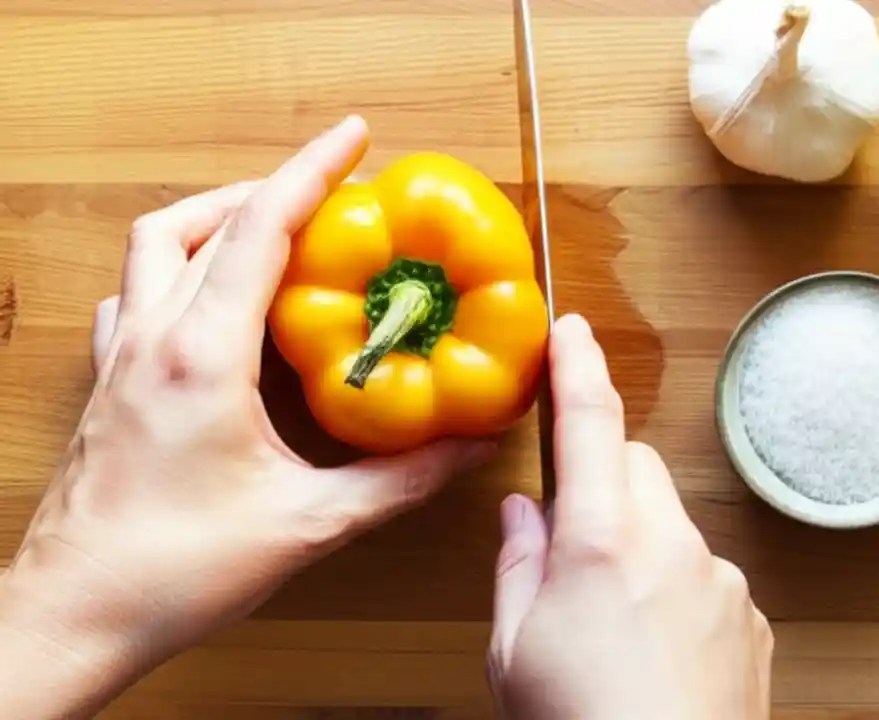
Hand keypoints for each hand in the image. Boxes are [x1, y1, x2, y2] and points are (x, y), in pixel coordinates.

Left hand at [0, 116, 491, 717]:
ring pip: (154, 249)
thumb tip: (468, 447)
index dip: (313, 170)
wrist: (74, 614)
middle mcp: (153, 339)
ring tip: (267, 230)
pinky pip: (132, 297)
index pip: (260, 228)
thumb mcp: (307, 523)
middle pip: (202, 221)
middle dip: (268, 188)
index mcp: (203, 355)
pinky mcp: (106, 387)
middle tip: (328, 193)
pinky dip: (171, 273)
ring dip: (211, 220)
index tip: (355, 135)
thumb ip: (398, 481)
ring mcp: (120, 359)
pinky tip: (202, 303)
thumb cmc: (177, 569)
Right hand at [486, 315, 772, 719]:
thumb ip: (519, 564)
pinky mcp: (751, 618)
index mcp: (600, 542)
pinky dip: (680, 592)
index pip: (592, 424)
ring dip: (643, 548)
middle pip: (638, 469)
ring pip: (673, 527)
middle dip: (607, 483)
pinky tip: (657, 654)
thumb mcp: (513, 652)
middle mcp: (672, 544)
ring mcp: (722, 580)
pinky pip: (708, 577)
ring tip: (614, 628)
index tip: (571, 328)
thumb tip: (524, 511)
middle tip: (574, 546)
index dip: (578, 367)